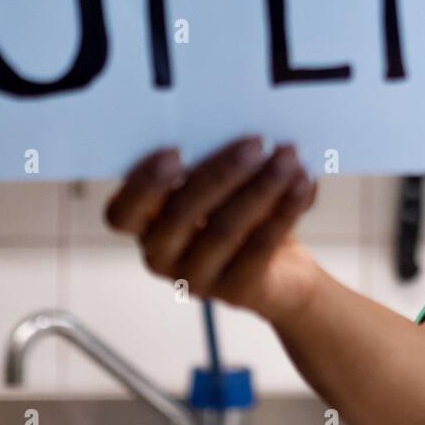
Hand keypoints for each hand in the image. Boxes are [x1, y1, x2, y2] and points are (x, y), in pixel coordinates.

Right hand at [104, 136, 321, 321]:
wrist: (285, 272)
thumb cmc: (245, 213)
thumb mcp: (229, 185)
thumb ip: (227, 161)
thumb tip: (253, 133)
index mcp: (146, 224)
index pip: (122, 213)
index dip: (142, 185)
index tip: (176, 151)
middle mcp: (161, 255)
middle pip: (181, 214)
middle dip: (221, 172)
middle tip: (255, 142)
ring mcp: (197, 279)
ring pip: (225, 229)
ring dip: (261, 187)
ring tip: (288, 158)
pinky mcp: (236, 291)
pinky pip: (259, 248)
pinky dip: (284, 211)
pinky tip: (302, 184)